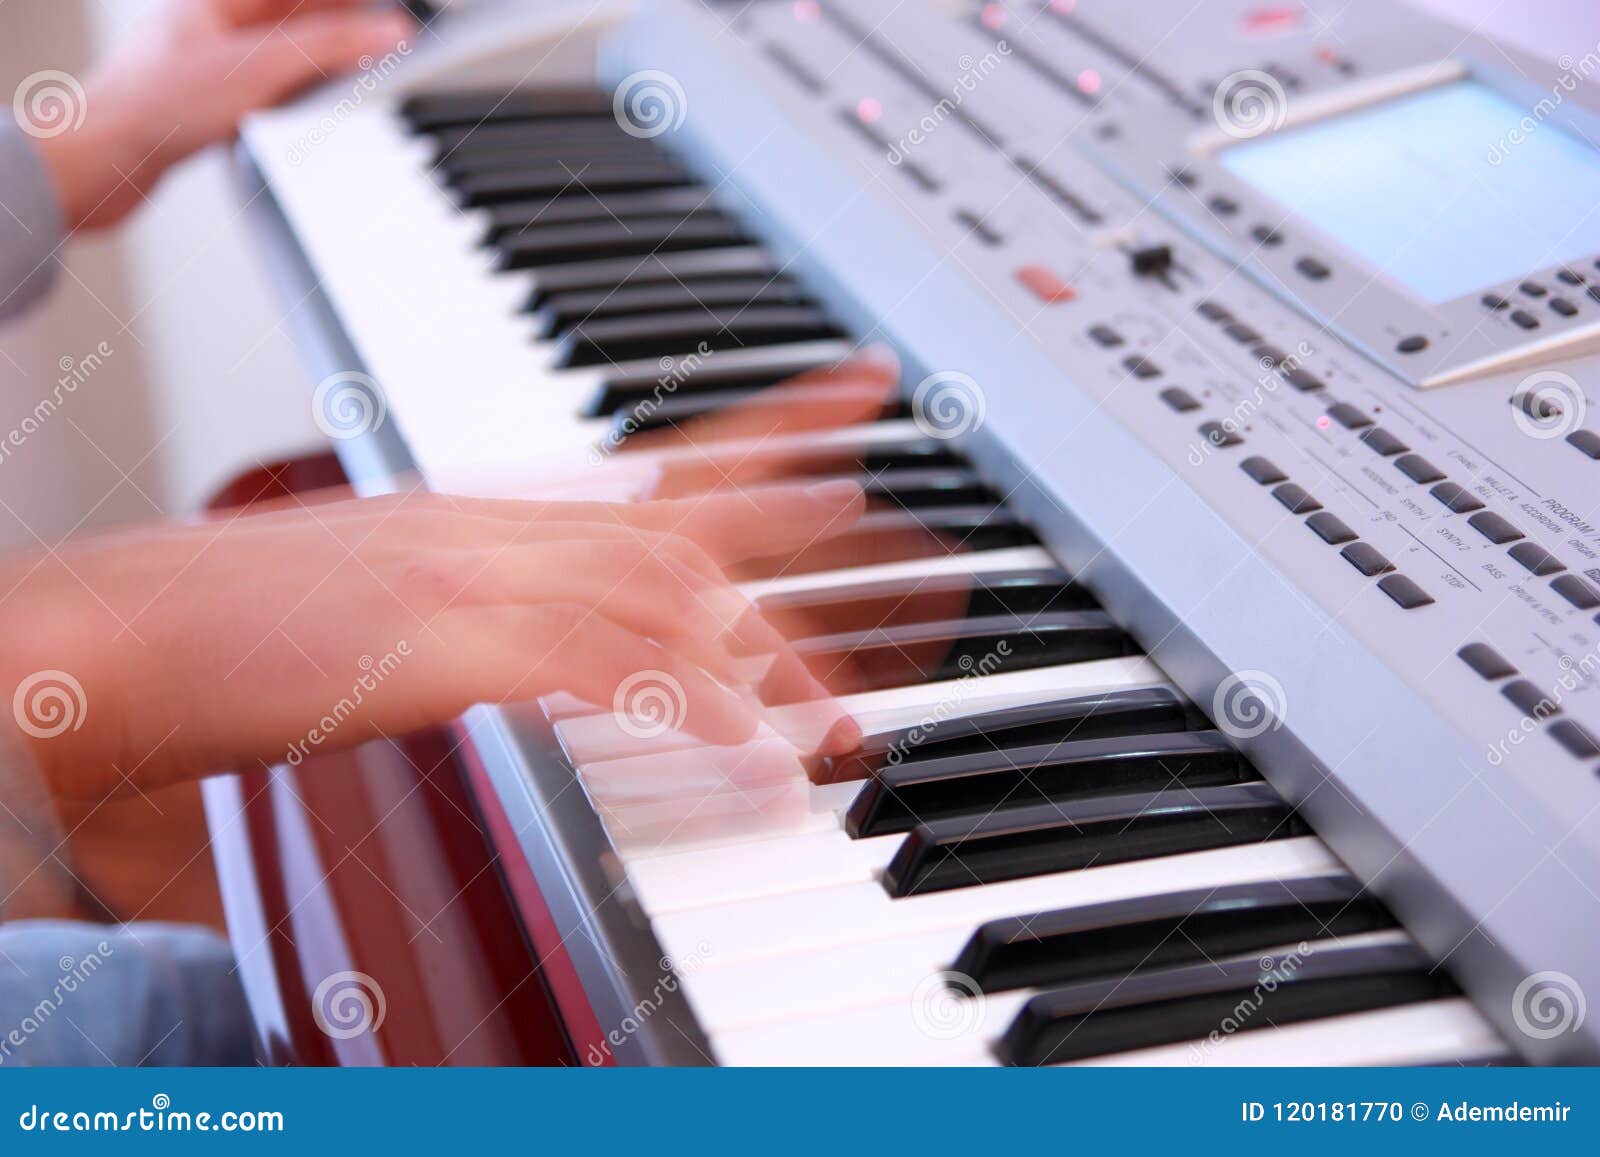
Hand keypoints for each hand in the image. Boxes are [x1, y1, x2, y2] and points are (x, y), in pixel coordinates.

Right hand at [0, 483, 864, 799]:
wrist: (116, 638)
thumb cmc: (247, 635)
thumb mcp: (398, 611)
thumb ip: (504, 622)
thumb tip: (585, 664)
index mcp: (495, 515)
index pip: (666, 459)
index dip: (779, 427)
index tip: (863, 399)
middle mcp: (498, 525)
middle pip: (692, 522)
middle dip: (816, 556)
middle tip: (921, 578)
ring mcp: (465, 573)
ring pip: (659, 593)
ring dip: (760, 664)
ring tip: (839, 727)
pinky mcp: (430, 639)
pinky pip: (590, 665)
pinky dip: (674, 704)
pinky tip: (739, 752)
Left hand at [31, 0, 411, 229]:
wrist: (101, 161)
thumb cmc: (156, 107)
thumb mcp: (261, 68)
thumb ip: (329, 45)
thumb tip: (385, 30)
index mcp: (222, 0)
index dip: (349, 6)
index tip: (389, 22)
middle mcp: (212, 26)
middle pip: (293, 21)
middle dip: (338, 36)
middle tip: (379, 54)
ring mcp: (206, 66)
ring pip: (279, 61)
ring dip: (315, 74)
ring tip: (348, 88)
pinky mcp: (202, 107)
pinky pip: (261, 96)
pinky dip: (288, 106)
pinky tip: (299, 122)